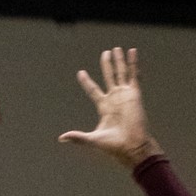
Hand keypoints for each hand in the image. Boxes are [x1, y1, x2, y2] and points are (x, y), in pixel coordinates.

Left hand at [58, 47, 163, 166]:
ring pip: (121, 73)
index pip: (93, 90)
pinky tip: (132, 52)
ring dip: (119, 61)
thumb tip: (61, 138)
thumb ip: (78, 137)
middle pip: (108, 76)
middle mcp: (115, 99)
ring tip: (117, 49)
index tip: (81, 73)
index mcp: (104, 107)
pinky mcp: (134, 94)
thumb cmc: (114, 145)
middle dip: (107, 65)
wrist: (132, 146)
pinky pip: (133, 75)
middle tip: (105, 53)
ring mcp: (125, 95)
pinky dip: (133, 63)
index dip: (87, 82)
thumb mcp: (93, 139)